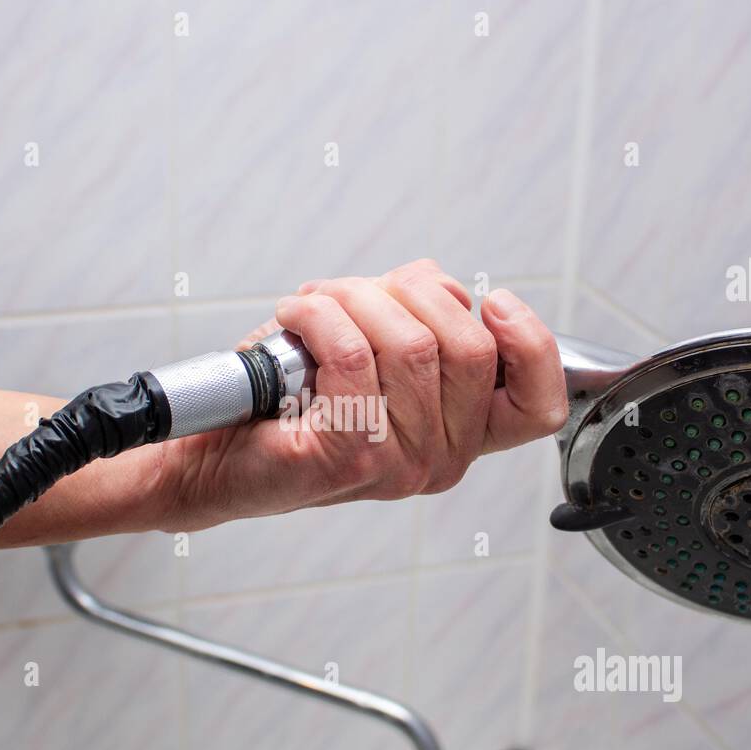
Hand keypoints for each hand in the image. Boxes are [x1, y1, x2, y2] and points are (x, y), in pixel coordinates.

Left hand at [158, 258, 567, 530]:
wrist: (211, 453)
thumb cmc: (287, 399)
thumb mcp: (374, 349)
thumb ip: (422, 320)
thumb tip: (440, 284)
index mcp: (458, 436)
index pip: (539, 406)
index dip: (531, 343)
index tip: (492, 302)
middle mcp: (439, 460)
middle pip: (469, 346)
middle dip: (407, 293)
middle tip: (354, 294)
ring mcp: (398, 465)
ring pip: (411, 343)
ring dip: (353, 297)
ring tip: (316, 305)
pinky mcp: (347, 457)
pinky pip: (353, 355)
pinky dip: (319, 315)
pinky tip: (296, 317)